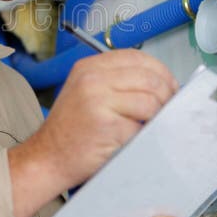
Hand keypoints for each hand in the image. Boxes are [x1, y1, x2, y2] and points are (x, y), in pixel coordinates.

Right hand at [24, 49, 177, 189]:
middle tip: (166, 111)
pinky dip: (144, 136)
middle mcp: (92, 79)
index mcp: (89, 67)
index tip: (168, 87)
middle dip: (166, 96)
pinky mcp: (107, 126)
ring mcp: (98, 101)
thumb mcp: (87, 92)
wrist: (48, 158)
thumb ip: (118, 82)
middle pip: (150, 78)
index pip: (138, 58)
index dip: (160, 72)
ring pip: (151, 102)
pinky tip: (133, 141)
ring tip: (148, 127)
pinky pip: (142, 127)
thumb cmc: (71, 130)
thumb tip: (162, 84)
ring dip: (157, 118)